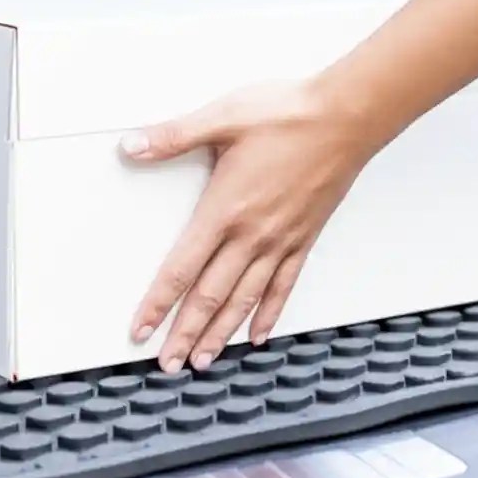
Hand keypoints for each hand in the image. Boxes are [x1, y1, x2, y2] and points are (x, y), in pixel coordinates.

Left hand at [122, 79, 377, 372]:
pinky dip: (268, 315)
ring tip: (203, 361)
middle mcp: (252, 235)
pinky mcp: (305, 238)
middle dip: (185, 333)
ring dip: (220, 333)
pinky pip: (283, 287)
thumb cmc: (288, 114)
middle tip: (167, 364)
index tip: (141, 329)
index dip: (158, 304)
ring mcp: (281, 241)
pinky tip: (257, 334)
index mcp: (224, 209)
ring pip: (244, 300)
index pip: (182, 269)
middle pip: (210, 296)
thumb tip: (131, 147)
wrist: (346, 117)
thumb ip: (173, 137)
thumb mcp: (222, 118)